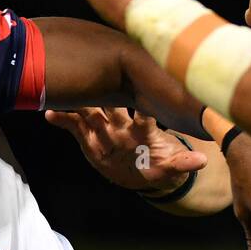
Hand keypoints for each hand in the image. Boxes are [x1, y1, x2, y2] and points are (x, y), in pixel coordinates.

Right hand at [45, 108, 205, 192]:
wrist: (141, 171)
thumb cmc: (158, 163)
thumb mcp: (170, 167)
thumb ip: (183, 163)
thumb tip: (203, 160)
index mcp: (143, 129)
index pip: (143, 112)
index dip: (140, 105)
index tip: (138, 95)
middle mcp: (123, 123)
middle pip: (112, 103)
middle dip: (103, 92)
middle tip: (94, 78)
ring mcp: (104, 128)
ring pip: (90, 110)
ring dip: (78, 102)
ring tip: (63, 93)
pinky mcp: (88, 137)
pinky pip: (73, 126)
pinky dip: (61, 120)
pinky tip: (47, 113)